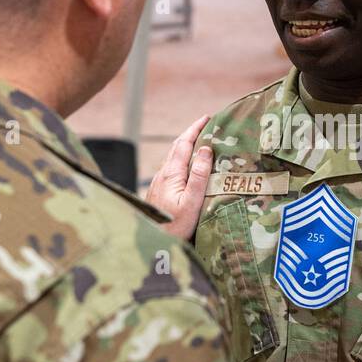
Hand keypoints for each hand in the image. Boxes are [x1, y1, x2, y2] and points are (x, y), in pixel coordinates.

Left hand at [146, 115, 213, 239]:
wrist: (153, 243)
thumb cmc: (175, 227)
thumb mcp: (192, 202)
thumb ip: (198, 175)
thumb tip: (205, 149)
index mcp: (172, 173)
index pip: (184, 143)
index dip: (196, 128)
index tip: (208, 117)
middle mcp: (163, 174)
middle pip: (177, 146)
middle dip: (191, 133)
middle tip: (207, 124)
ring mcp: (159, 182)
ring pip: (174, 156)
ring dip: (186, 145)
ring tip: (200, 140)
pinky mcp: (159, 190)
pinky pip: (172, 166)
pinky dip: (182, 157)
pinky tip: (188, 164)